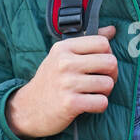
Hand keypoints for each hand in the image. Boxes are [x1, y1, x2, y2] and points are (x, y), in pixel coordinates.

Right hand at [5, 25, 117, 139]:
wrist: (27, 109)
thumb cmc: (50, 81)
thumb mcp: (61, 56)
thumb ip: (87, 43)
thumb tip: (112, 30)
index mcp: (64, 48)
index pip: (102, 43)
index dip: (108, 54)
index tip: (100, 65)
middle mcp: (65, 62)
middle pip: (110, 62)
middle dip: (112, 74)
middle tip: (101, 81)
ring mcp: (67, 83)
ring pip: (108, 84)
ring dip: (105, 92)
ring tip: (93, 93)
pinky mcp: (70, 103)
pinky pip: (102, 102)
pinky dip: (99, 105)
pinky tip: (89, 105)